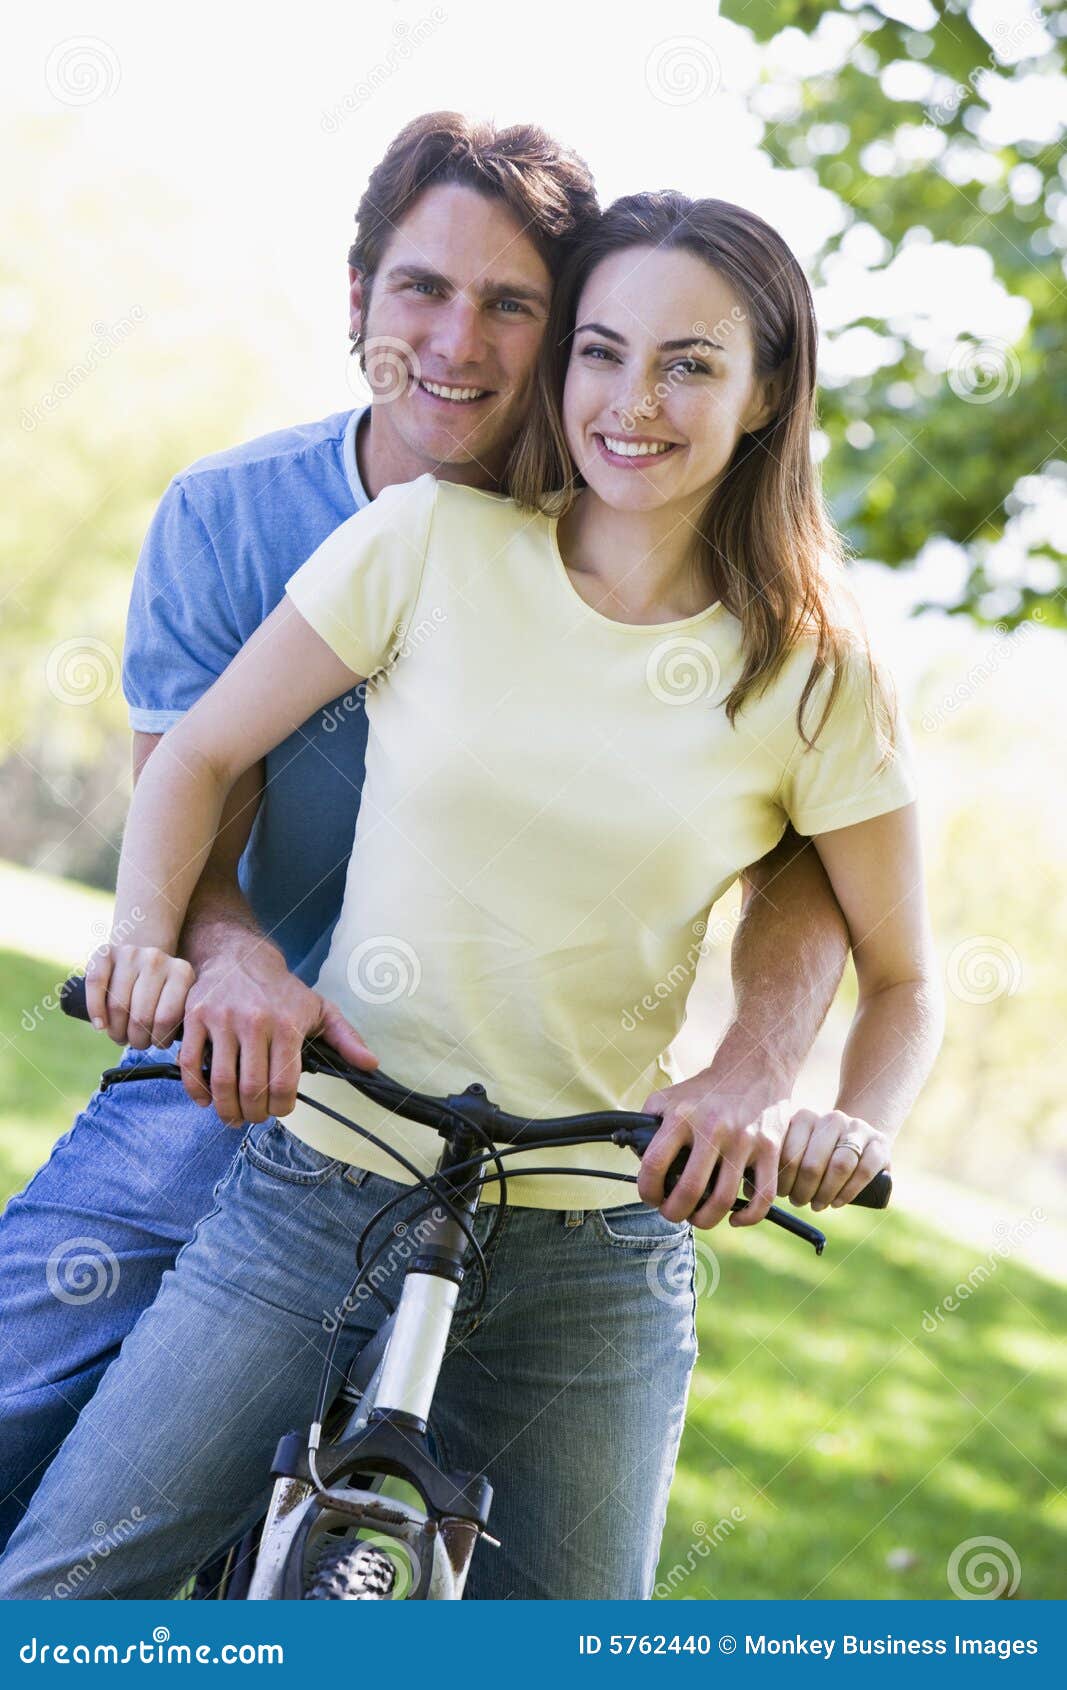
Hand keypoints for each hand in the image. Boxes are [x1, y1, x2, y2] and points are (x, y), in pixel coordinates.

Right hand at [84, 943, 194, 1049]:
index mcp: (181, 972)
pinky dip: (95, 1010)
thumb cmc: (164, 991)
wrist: (144, 958)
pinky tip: (100, 1025)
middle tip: (137, 1043)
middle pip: (140, 1015)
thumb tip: (184, 1056)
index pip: (166, 1018)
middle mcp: (156, 959)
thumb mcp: (182, 1000)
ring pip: (117, 1005)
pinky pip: (95, 985)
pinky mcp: (106, 952)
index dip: (158, 1039)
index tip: (156, 1044)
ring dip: (117, 1031)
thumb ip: (184, 1022)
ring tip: (121, 1036)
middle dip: (137, 1039)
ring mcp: (130, 953)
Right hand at [177, 944, 376, 1126]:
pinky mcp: (195, 1017)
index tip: (279, 1110)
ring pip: (221, 1081)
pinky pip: (190, 1063)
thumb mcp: (320, 1009)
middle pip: (252, 1088)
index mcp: (287, 1025)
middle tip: (255, 1117)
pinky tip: (206, 1100)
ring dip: (226, 1109)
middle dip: (254, 1114)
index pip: (284, 1084)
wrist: (240, 956)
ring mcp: (222, 1019)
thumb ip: (346, 1039)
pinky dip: (196, 1090)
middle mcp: (254, 1022)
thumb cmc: (282, 991)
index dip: (281, 1108)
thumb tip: (371, 1064)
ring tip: (233, 1116)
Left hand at [636, 1068, 790, 1230]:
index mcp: (682, 1116)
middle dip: (674, 1212)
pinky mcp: (770, 1148)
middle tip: (673, 1213)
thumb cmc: (705, 1090)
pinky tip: (734, 1217)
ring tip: (698, 1217)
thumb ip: (647, 1124)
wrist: (753, 1067)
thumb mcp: (668, 1097)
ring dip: (705, 1220)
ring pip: (722, 1199)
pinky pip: (762, 1196)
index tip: (651, 1197)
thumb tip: (634, 1157)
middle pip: (689, 1190)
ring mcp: (744, 1139)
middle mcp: (713, 1127)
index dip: (647, 1191)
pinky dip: (748, 1217)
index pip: (654, 1165)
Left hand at [777, 1108, 890, 1209]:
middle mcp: (832, 1118)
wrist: (856, 1137)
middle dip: (803, 1190)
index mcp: (805, 1117)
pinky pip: (864, 1171)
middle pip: (813, 1163)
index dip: (783, 1180)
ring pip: (840, 1167)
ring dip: (825, 1193)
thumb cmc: (815, 1151)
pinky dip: (849, 1192)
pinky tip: (837, 1202)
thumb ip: (773, 1163)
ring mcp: (858, 1129)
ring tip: (817, 1205)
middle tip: (798, 1202)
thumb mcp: (795, 1149)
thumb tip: (749, 1189)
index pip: (788, 1153)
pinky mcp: (879, 1144)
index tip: (780, 1194)